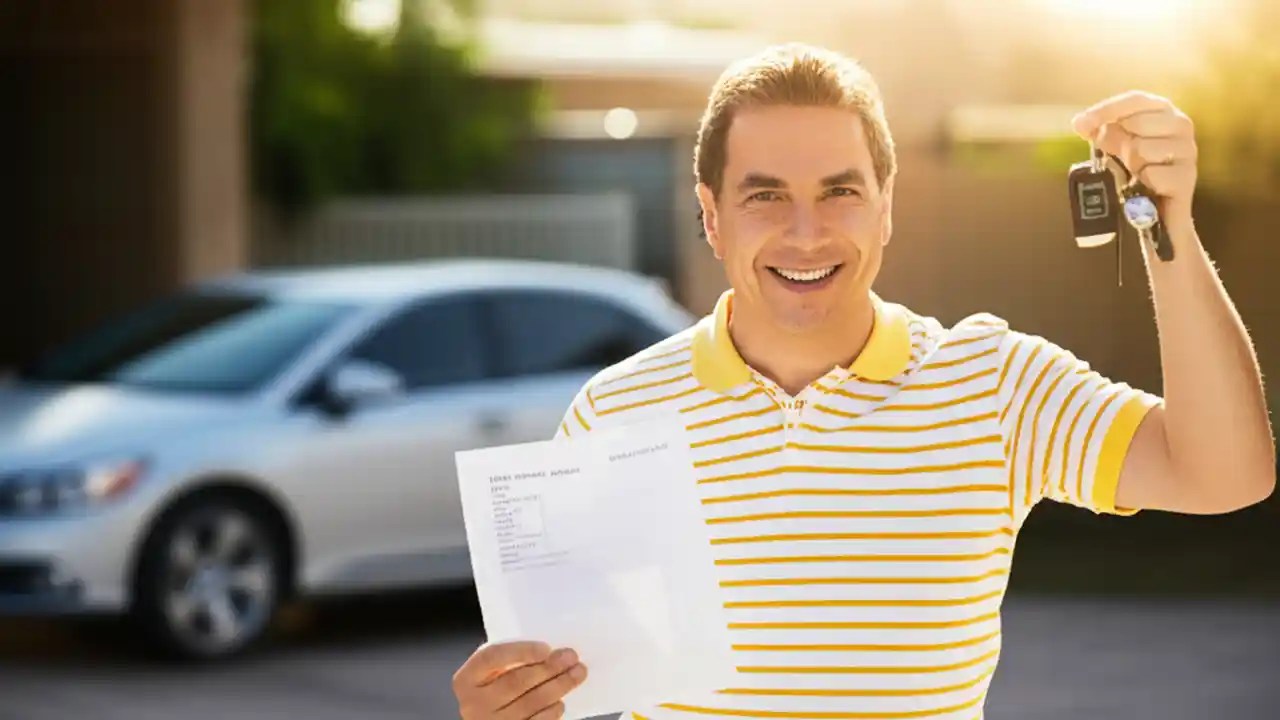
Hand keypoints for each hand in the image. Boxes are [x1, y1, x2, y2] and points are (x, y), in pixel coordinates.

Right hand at [453, 641, 588, 719]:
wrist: (487, 719)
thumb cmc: (493, 686)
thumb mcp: (491, 671)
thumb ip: (510, 659)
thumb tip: (551, 650)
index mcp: (467, 678)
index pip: (492, 658)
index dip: (520, 651)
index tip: (546, 647)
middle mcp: (474, 704)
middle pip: (515, 682)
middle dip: (548, 668)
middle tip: (570, 657)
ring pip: (529, 703)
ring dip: (558, 686)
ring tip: (577, 673)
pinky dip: (551, 711)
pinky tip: (561, 701)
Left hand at [1072, 91, 1197, 228]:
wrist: (1157, 212)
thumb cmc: (1139, 171)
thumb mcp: (1118, 145)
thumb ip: (1101, 129)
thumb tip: (1080, 123)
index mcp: (1164, 112)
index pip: (1135, 99)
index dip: (1106, 109)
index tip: (1080, 124)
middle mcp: (1181, 126)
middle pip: (1137, 122)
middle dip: (1122, 143)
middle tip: (1127, 159)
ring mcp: (1188, 151)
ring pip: (1142, 148)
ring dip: (1135, 165)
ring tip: (1141, 174)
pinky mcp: (1187, 177)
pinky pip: (1152, 174)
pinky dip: (1144, 183)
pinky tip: (1150, 187)